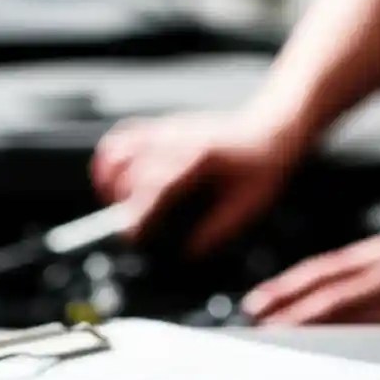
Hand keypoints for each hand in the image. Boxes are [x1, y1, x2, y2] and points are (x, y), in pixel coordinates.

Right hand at [91, 111, 303, 255]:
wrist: (270, 129)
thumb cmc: (263, 165)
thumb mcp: (250, 205)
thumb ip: (218, 230)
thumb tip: (189, 252)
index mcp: (200, 158)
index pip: (156, 184)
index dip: (139, 211)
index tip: (132, 234)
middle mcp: (178, 139)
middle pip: (131, 170)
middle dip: (122, 203)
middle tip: (130, 229)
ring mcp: (167, 130)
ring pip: (119, 149)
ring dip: (109, 180)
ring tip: (114, 206)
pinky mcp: (162, 128)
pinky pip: (123, 138)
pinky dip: (110, 159)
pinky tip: (112, 182)